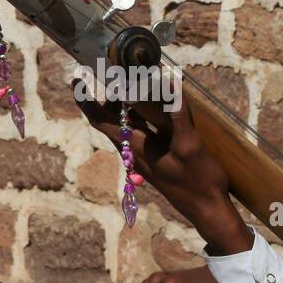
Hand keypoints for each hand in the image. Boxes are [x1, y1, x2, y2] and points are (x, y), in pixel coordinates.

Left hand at [72, 80, 252, 255]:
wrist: (207, 209)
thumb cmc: (199, 180)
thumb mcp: (190, 145)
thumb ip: (179, 116)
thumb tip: (171, 86)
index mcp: (137, 146)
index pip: (101, 120)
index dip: (85, 100)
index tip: (75, 80)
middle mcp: (134, 152)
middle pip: (110, 120)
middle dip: (109, 96)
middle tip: (117, 73)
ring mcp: (144, 157)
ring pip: (125, 126)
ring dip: (125, 105)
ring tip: (136, 84)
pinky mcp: (155, 159)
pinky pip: (139, 133)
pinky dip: (140, 116)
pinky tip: (156, 107)